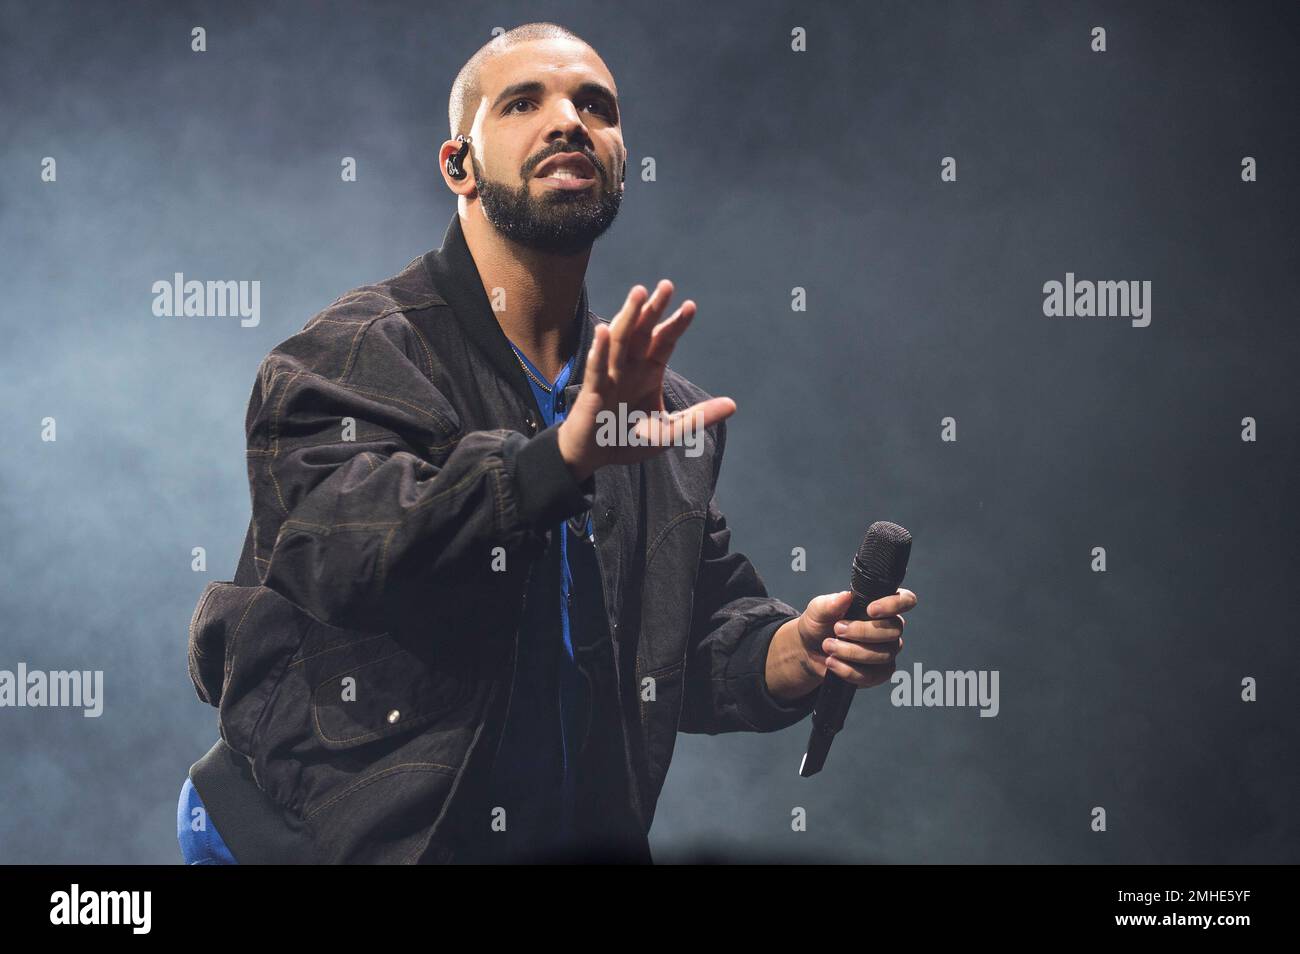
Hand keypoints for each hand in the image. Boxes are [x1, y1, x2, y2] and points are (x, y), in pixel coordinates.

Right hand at [557, 280, 736, 481]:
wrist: (594, 457)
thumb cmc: (628, 439)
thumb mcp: (669, 431)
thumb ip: (698, 418)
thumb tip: (733, 404)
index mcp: (648, 372)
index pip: (664, 341)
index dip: (677, 323)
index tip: (691, 306)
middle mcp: (630, 367)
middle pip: (643, 332)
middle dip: (654, 309)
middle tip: (666, 285)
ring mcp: (610, 376)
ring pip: (619, 340)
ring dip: (629, 316)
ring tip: (638, 293)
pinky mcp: (593, 391)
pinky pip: (596, 368)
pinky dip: (599, 350)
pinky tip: (603, 331)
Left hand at [797, 588, 916, 688]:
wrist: (809, 651)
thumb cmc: (819, 625)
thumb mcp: (817, 610)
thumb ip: (829, 603)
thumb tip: (845, 596)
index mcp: (880, 606)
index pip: (905, 600)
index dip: (894, 604)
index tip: (871, 610)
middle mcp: (889, 628)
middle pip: (893, 630)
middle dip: (862, 631)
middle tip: (836, 629)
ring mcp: (887, 651)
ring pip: (882, 654)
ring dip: (851, 651)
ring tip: (829, 646)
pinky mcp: (879, 673)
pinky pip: (873, 675)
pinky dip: (849, 671)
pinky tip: (833, 663)